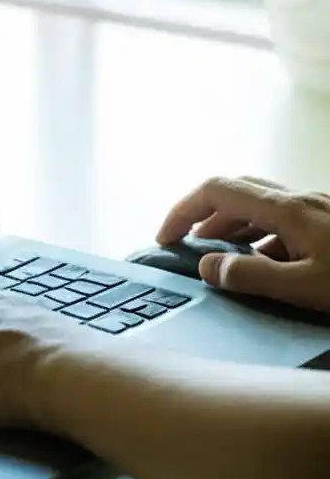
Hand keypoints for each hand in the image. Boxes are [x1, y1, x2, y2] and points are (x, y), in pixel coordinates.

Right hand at [157, 176, 329, 313]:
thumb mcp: (306, 287)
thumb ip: (253, 276)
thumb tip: (206, 267)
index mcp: (287, 209)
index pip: (216, 191)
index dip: (182, 211)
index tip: (165, 240)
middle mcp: (300, 200)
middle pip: (235, 192)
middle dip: (202, 217)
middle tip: (187, 248)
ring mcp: (317, 208)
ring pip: (259, 204)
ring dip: (230, 226)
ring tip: (218, 258)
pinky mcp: (328, 222)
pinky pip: (281, 219)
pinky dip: (257, 235)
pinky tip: (263, 263)